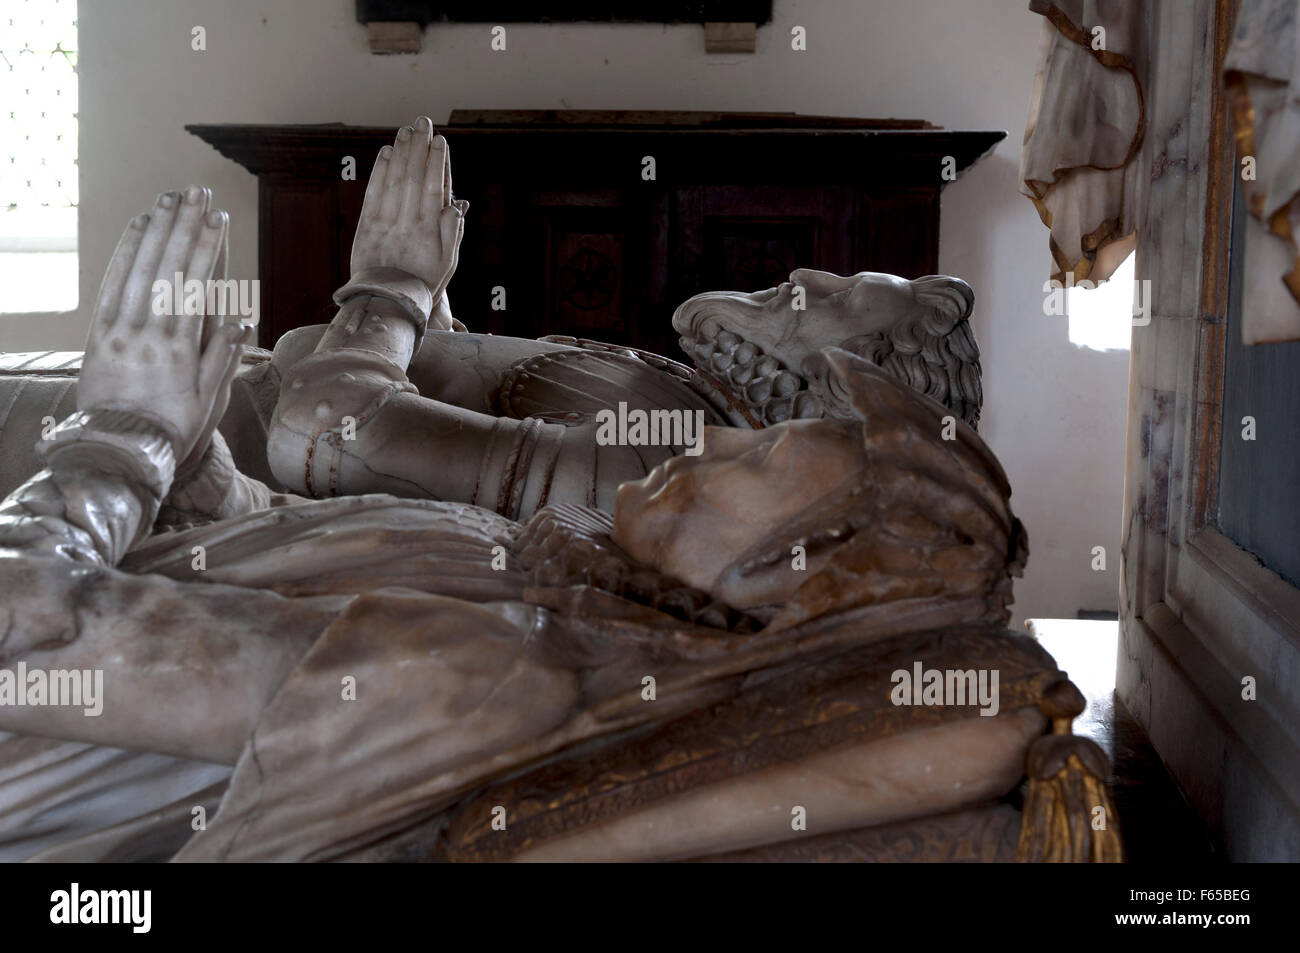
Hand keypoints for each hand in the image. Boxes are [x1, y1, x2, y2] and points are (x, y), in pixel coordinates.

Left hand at [78, 186, 249, 472]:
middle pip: (166, 268)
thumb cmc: (171, 430)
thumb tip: (239, 322)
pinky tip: (137, 231)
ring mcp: (119, 332)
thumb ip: (222, 360)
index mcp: (179, 349)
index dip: (206, 248)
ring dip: (155, 231)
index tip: (217, 218)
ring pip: (138, 270)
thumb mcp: (207, 402)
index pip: (194, 285)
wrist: (119, 451)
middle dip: (182, 226)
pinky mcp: (99, 335)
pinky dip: (124, 254)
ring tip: (169, 200)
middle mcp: (147, 334)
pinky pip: (112, 286)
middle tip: (195, 193)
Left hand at [351, 116, 466, 297]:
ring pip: (394, 181)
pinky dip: (380, 172)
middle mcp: (406, 223)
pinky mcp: (366, 227)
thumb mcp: (448, 264)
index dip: (436, 162)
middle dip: (418, 147)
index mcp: (428, 231)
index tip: (439, 141)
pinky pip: (373, 194)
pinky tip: (386, 153)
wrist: (386, 302)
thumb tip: (455, 204)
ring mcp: (385, 224)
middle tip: (423, 123)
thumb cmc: (423, 282)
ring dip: (400, 153)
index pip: (432, 188)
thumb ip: (452, 233)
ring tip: (406, 131)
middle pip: (413, 177)